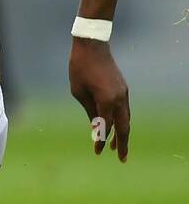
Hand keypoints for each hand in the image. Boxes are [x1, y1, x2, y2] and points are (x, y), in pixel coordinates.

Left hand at [69, 37, 129, 160]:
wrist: (92, 45)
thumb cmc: (79, 67)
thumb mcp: (78, 91)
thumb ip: (89, 110)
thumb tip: (97, 126)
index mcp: (106, 100)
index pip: (105, 127)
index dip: (101, 140)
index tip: (97, 152)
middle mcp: (119, 98)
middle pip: (123, 127)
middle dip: (122, 144)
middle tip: (121, 159)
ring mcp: (124, 93)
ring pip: (126, 118)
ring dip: (123, 133)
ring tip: (118, 148)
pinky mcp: (123, 88)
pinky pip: (124, 109)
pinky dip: (121, 120)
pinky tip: (116, 126)